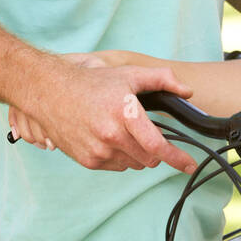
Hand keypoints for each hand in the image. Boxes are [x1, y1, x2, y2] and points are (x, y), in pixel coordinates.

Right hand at [8, 57, 198, 174]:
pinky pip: (116, 166)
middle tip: (145, 133)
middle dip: (155, 150)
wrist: (51, 93)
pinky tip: (108, 139)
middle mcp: (111, 136)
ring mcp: (98, 151)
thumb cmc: (92, 83)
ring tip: (121, 132)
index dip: (177, 158)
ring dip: (136, 153)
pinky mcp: (88, 161)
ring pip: (134, 164)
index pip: (158, 145)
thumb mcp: (129, 74)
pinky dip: (120, 157)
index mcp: (125, 114)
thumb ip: (162, 79)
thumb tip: (187, 91)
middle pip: (149, 158)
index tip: (189, 165)